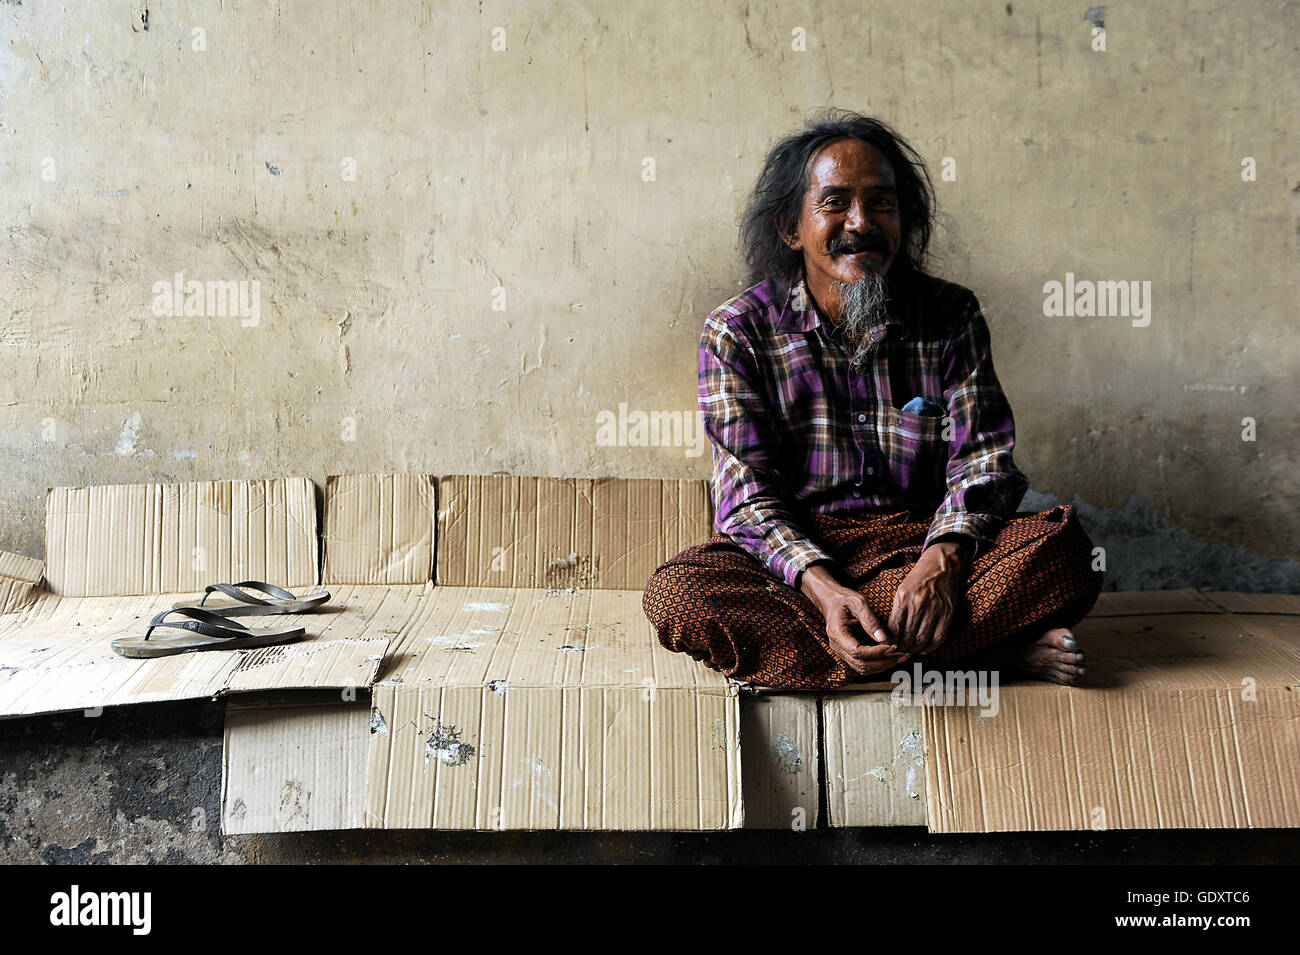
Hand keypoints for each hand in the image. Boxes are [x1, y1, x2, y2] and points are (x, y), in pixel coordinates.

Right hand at [799, 563, 908, 676]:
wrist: (831, 600)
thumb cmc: (844, 599)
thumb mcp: (858, 603)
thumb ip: (870, 620)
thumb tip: (883, 638)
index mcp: (838, 634)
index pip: (857, 652)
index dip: (876, 653)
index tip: (893, 647)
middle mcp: (838, 647)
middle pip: (862, 664)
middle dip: (884, 662)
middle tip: (902, 654)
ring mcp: (842, 652)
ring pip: (863, 668)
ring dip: (883, 665)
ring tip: (900, 657)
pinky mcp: (848, 653)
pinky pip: (863, 665)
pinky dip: (878, 664)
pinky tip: (891, 657)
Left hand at [888, 537, 970, 654]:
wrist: (941, 565)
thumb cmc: (918, 579)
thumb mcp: (902, 590)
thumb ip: (897, 610)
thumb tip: (890, 633)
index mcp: (903, 598)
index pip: (893, 628)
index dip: (890, 642)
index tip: (887, 647)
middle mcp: (918, 604)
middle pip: (908, 636)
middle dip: (901, 648)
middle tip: (898, 653)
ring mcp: (934, 609)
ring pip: (922, 639)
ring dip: (915, 650)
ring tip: (909, 652)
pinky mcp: (947, 613)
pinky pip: (938, 637)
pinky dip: (931, 647)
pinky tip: (924, 650)